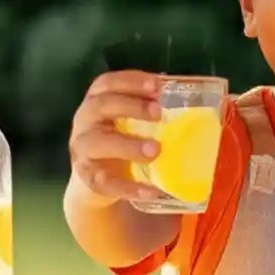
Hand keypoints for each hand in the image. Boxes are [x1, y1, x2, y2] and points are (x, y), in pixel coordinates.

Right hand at [69, 70, 163, 202]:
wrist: (96, 178)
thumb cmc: (119, 140)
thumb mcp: (128, 122)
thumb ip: (147, 111)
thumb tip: (190, 101)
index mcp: (95, 103)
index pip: (106, 84)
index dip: (130, 81)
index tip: (156, 85)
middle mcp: (84, 123)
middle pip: (101, 106)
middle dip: (131, 106)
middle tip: (158, 113)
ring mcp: (84, 151)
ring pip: (99, 144)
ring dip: (128, 145)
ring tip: (155, 151)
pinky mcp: (90, 179)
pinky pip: (108, 183)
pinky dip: (130, 188)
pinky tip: (151, 191)